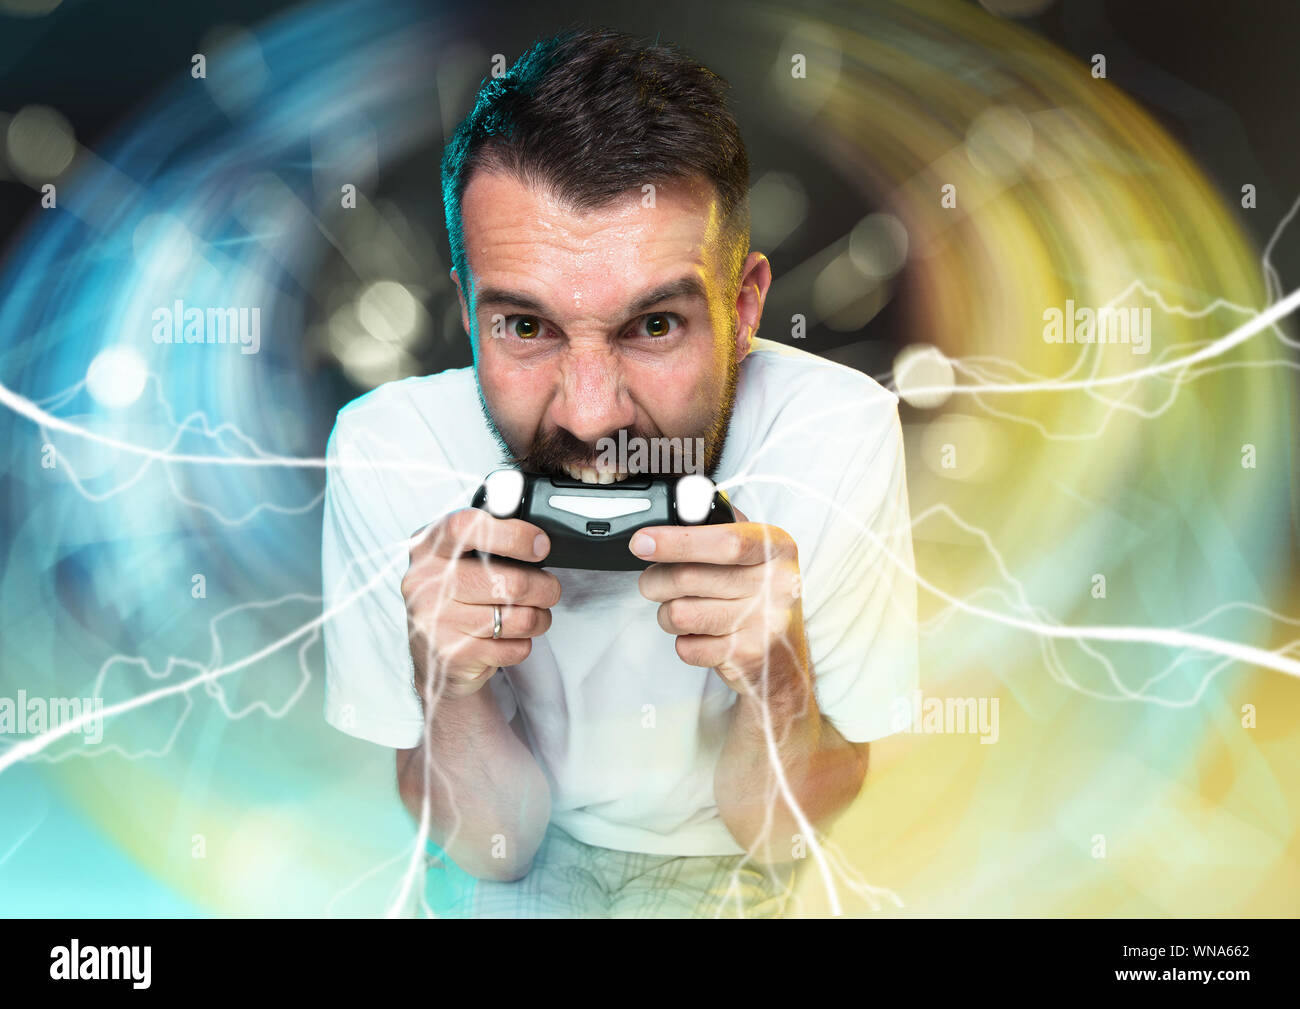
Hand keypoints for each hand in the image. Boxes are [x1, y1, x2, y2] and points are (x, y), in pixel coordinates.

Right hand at [402, 509, 559, 702]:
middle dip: (544, 587)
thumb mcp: (457, 560)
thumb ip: (487, 540)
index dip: (513, 535)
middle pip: (511, 582)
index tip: (540, 545)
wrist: (431, 658)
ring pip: (520, 618)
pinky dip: (523, 644)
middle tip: (548, 589)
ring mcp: (436, 621)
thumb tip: (536, 538)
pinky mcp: (453, 655)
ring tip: (532, 615)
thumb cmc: (453, 600)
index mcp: (428, 548)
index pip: (467, 527)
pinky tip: (508, 639)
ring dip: (539, 618)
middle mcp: (425, 582)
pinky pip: (515, 648)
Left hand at [632, 506, 808, 694]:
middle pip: (689, 577)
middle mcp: (777, 584)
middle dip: (655, 580)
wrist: (785, 657)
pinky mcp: (745, 656)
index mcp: (777, 547)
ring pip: (679, 614)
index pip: (725, 542)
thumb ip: (719, 530)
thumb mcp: (755, 553)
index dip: (676, 541)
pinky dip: (684, 643)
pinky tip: (701, 636)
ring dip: (667, 614)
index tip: (642, 542)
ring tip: (681, 611)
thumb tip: (670, 520)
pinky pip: (687, 647)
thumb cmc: (761, 596)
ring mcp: (763, 623)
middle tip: (653, 581)